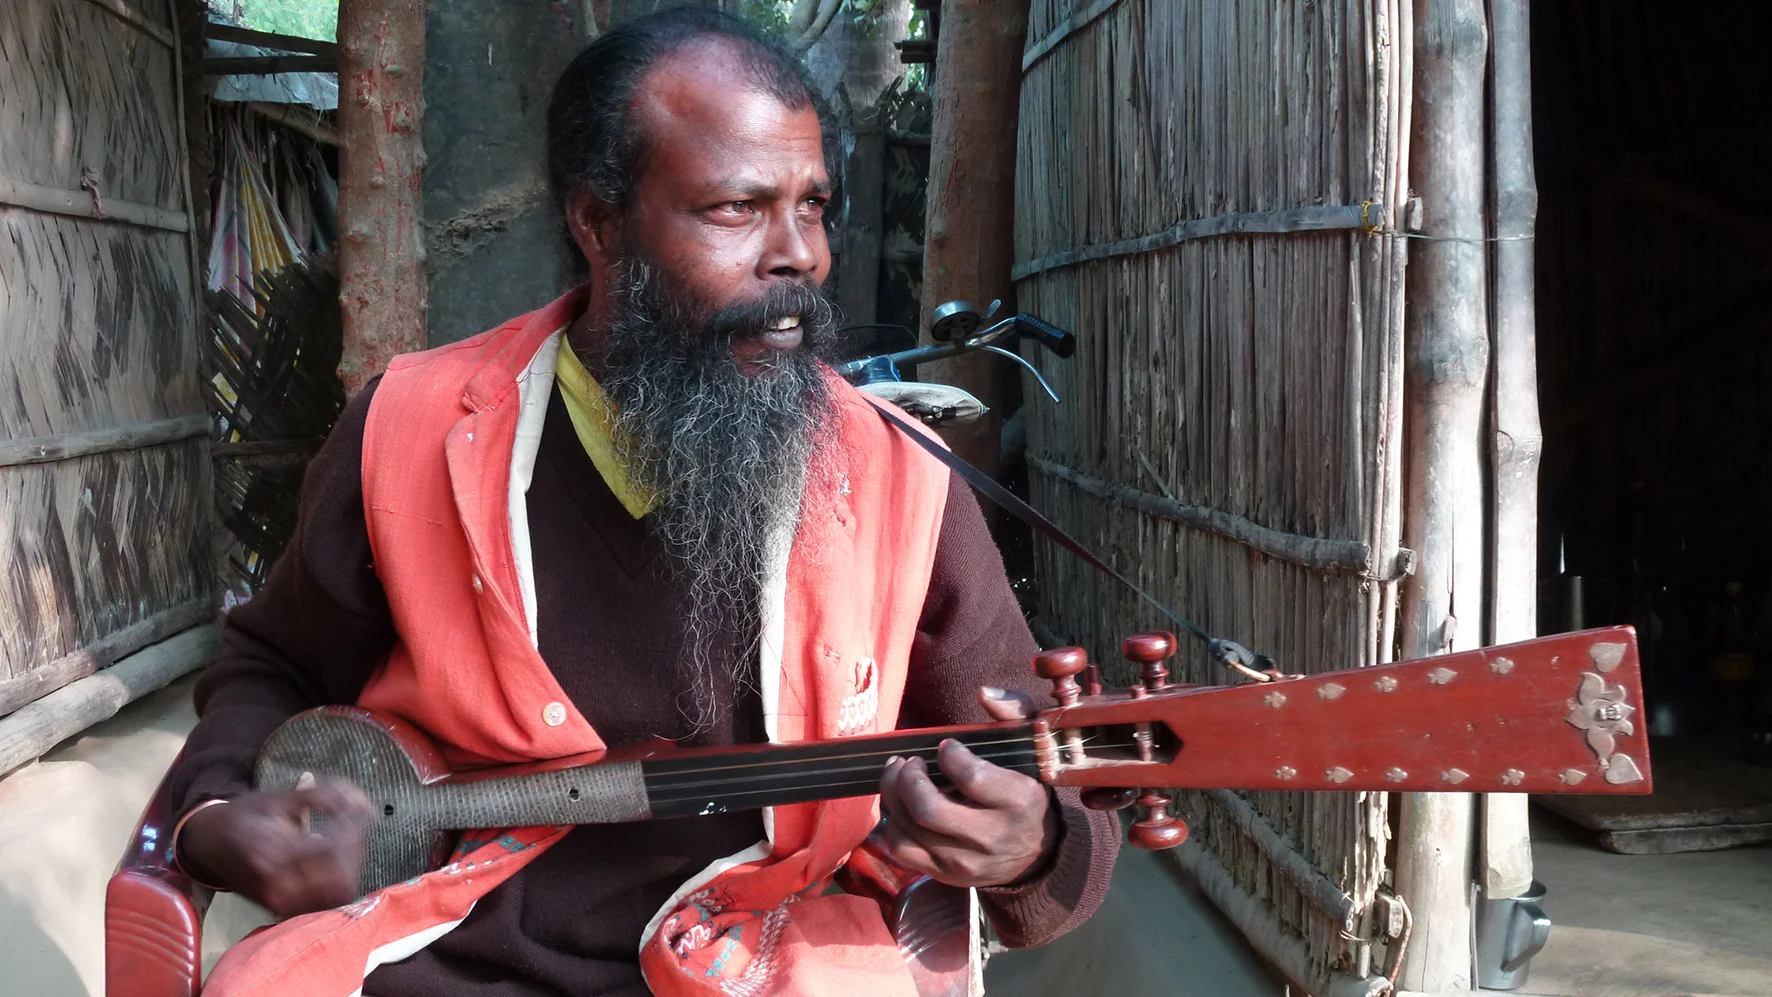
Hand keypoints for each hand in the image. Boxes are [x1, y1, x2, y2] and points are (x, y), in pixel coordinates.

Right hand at [177, 780, 372, 916]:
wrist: (208, 844)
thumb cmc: (245, 816)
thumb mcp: (278, 798)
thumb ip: (319, 797)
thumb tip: (359, 802)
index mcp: (271, 851)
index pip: (330, 850)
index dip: (352, 829)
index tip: (355, 809)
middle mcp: (276, 883)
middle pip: (340, 876)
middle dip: (356, 847)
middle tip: (355, 823)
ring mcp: (280, 902)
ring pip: (338, 893)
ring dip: (352, 864)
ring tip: (346, 838)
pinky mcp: (284, 910)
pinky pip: (327, 901)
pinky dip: (340, 879)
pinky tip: (336, 857)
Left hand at [876, 686, 1058, 887]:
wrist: (1035, 852)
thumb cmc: (1026, 788)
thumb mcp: (1033, 746)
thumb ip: (1014, 712)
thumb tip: (984, 693)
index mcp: (1018, 801)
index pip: (971, 777)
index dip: (949, 755)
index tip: (946, 746)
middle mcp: (991, 837)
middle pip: (928, 809)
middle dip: (908, 778)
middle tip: (908, 762)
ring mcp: (964, 861)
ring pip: (908, 829)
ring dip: (893, 795)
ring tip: (898, 775)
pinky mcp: (944, 874)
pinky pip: (901, 849)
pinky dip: (893, 822)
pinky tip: (901, 805)